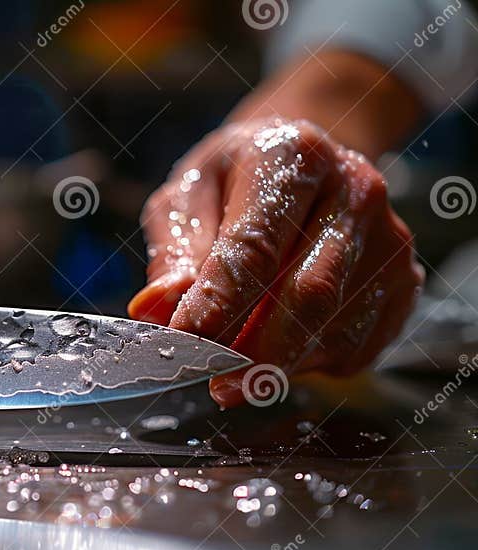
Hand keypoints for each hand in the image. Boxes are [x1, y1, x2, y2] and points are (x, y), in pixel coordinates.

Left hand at [127, 119, 422, 407]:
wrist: (300, 163)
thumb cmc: (234, 181)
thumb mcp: (188, 197)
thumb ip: (173, 252)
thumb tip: (154, 309)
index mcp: (293, 156)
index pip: (255, 244)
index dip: (219, 301)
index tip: (186, 340)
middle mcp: (355, 192)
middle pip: (310, 292)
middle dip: (257, 351)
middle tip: (217, 385)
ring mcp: (389, 239)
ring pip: (335, 328)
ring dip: (280, 364)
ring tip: (237, 370)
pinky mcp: (403, 282)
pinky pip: (357, 346)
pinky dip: (310, 364)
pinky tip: (278, 349)